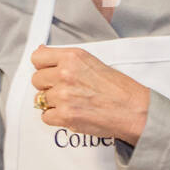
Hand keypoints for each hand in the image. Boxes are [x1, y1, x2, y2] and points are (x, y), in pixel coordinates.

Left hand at [30, 45, 149, 144]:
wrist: (133, 110)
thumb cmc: (119, 88)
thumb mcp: (92, 62)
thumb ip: (66, 59)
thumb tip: (42, 51)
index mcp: (72, 57)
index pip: (37, 57)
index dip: (42, 66)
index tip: (48, 71)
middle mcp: (65, 74)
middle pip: (36, 80)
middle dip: (47, 86)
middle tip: (64, 90)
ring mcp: (63, 96)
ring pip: (40, 100)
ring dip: (53, 103)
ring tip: (72, 103)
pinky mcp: (65, 115)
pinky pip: (45, 117)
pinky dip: (55, 118)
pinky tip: (71, 113)